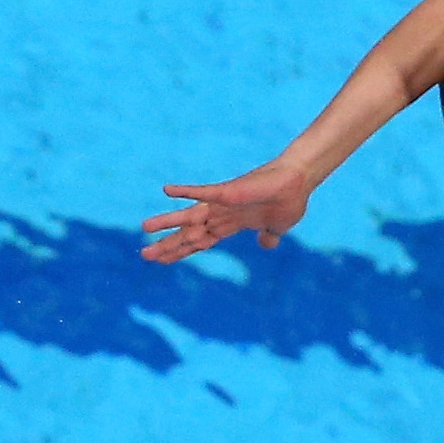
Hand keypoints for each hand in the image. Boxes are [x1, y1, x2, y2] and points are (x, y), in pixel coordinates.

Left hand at [141, 160, 311, 262]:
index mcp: (231, 225)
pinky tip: (168, 190)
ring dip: (167, 221)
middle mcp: (221, 214)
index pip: (200, 242)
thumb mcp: (276, 227)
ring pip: (189, 215)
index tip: (162, 261)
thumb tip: (266, 244)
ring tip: (144, 227)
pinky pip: (204, 191)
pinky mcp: (228, 191)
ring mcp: (223, 203)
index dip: (181, 252)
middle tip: (144, 254)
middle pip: (189, 233)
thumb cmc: (288, 200)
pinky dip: (186, 191)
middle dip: (168, 245)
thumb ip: (268, 236)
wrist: (299, 181)